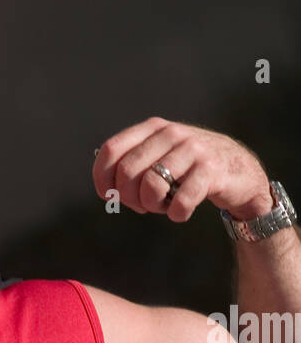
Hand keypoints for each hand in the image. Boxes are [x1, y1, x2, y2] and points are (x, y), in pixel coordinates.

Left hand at [93, 117, 270, 222]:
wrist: (240, 172)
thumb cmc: (190, 170)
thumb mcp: (160, 156)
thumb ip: (132, 165)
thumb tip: (106, 190)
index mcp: (153, 128)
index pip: (111, 150)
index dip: (102, 178)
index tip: (109, 196)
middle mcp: (171, 134)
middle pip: (127, 172)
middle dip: (129, 198)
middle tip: (143, 206)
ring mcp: (192, 149)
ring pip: (151, 186)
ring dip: (153, 206)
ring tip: (164, 205)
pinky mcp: (211, 170)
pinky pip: (180, 202)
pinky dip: (176, 214)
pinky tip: (181, 212)